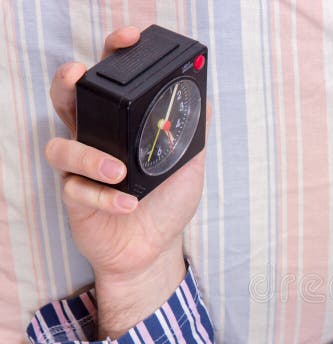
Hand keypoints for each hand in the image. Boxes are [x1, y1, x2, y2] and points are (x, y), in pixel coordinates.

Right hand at [44, 27, 207, 337]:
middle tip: (84, 76)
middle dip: (70, 80)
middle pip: (66, 97)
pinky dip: (105, 197)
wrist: (156, 250)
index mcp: (121, 124)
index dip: (113, 55)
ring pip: (60, 144)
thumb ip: (194, 134)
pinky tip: (128, 203)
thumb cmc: (169, 203)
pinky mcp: (74, 198)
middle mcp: (95, 139)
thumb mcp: (189, 165)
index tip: (128, 39)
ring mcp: (81, 168)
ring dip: (88, 155)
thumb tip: (207, 99)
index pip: (110, 82)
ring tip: (119, 171)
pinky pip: (77, 190)